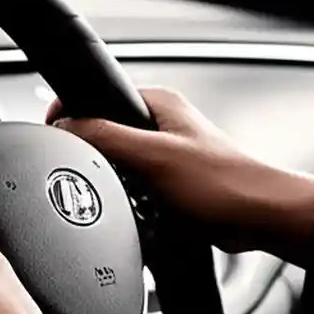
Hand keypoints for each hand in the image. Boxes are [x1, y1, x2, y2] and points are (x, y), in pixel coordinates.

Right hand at [48, 87, 313, 256]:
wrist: (261, 218)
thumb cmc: (225, 182)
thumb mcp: (155, 155)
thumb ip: (107, 137)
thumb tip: (67, 125)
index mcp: (159, 104)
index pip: (100, 95)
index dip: (73, 111)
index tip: (52, 128)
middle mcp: (164, 125)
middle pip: (106, 134)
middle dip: (96, 156)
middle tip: (92, 172)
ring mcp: (168, 156)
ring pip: (121, 167)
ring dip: (118, 184)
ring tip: (128, 195)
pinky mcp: (173, 185)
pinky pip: (138, 191)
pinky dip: (134, 203)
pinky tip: (141, 213)